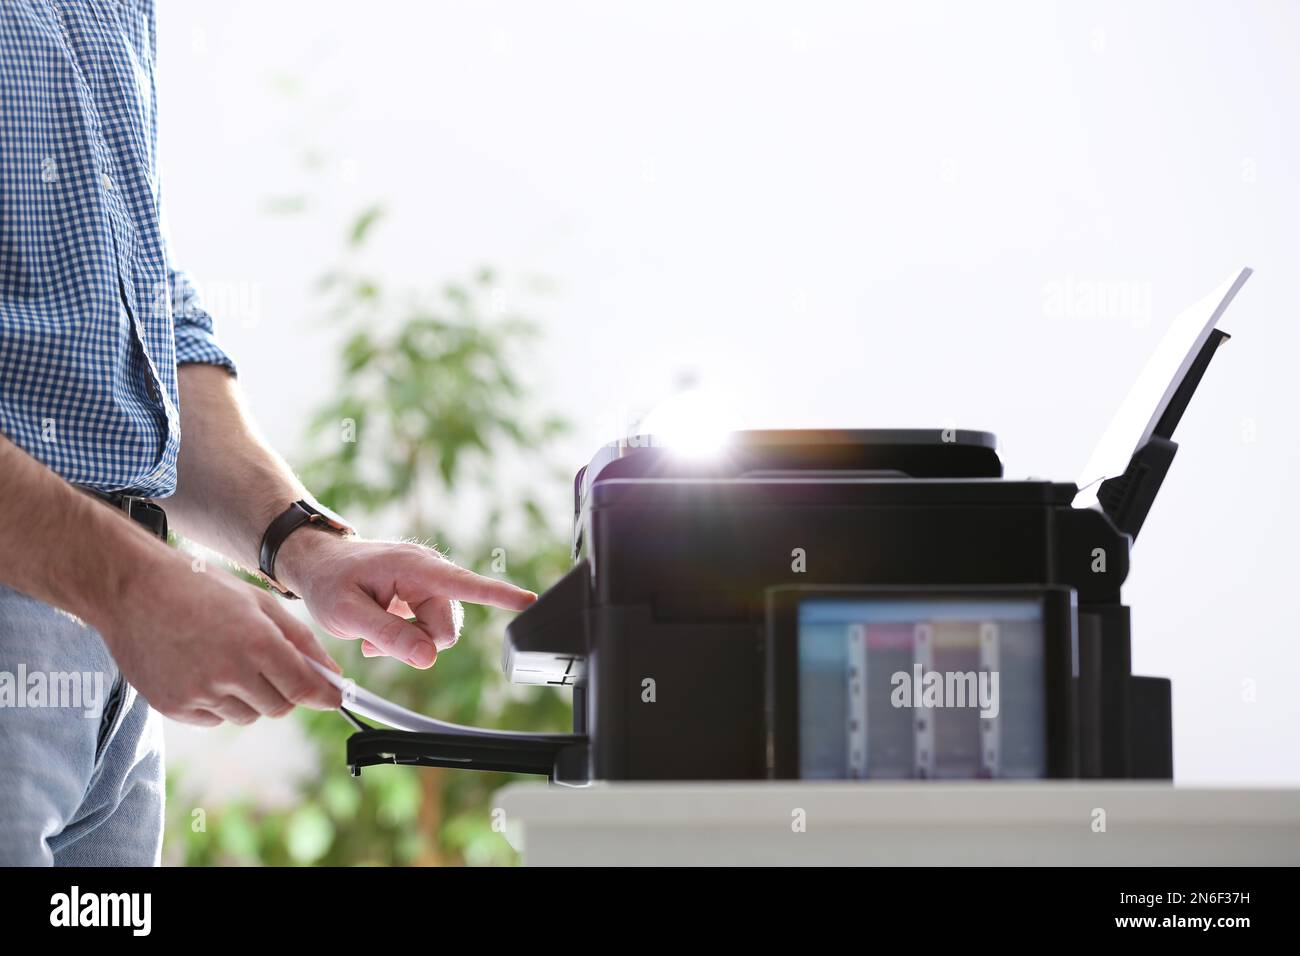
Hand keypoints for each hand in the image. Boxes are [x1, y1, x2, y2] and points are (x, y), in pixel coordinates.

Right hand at [95, 548, 342, 725]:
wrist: (133, 589)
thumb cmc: (201, 588)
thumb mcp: (259, 603)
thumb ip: (301, 641)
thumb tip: (333, 675)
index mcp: (256, 642)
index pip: (304, 688)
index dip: (325, 696)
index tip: (335, 698)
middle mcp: (229, 673)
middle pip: (279, 707)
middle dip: (286, 692)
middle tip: (271, 666)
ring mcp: (198, 693)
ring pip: (246, 715)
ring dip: (249, 697)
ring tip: (227, 660)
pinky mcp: (173, 707)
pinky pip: (214, 719)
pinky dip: (218, 703)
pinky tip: (202, 670)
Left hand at [276, 533, 536, 668]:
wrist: (317, 563)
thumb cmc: (329, 582)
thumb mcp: (348, 614)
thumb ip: (389, 636)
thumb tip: (429, 659)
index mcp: (415, 568)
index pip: (466, 585)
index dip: (501, 596)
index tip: (531, 602)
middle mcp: (430, 571)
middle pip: (445, 626)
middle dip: (415, 641)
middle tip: (376, 638)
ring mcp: (428, 581)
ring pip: (436, 631)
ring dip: (408, 639)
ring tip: (374, 629)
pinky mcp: (424, 592)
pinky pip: (427, 625)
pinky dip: (405, 634)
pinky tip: (380, 627)